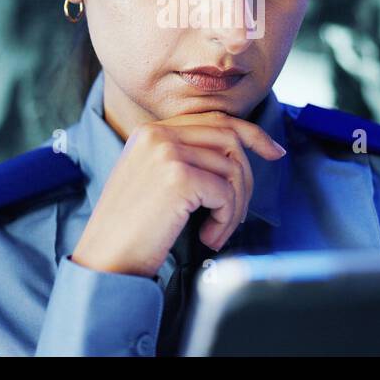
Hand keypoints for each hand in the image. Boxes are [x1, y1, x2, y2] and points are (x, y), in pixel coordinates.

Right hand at [69, 110, 286, 278]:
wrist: (105, 259)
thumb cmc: (130, 230)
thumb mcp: (152, 180)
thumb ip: (184, 159)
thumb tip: (235, 157)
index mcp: (150, 132)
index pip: (214, 119)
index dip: (252, 133)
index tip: (275, 151)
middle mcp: (157, 134)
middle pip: (230, 139)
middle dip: (246, 179)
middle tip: (236, 215)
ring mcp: (167, 153)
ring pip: (232, 168)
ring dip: (234, 207)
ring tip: (215, 232)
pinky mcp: (178, 178)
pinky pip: (225, 193)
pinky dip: (225, 220)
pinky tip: (206, 237)